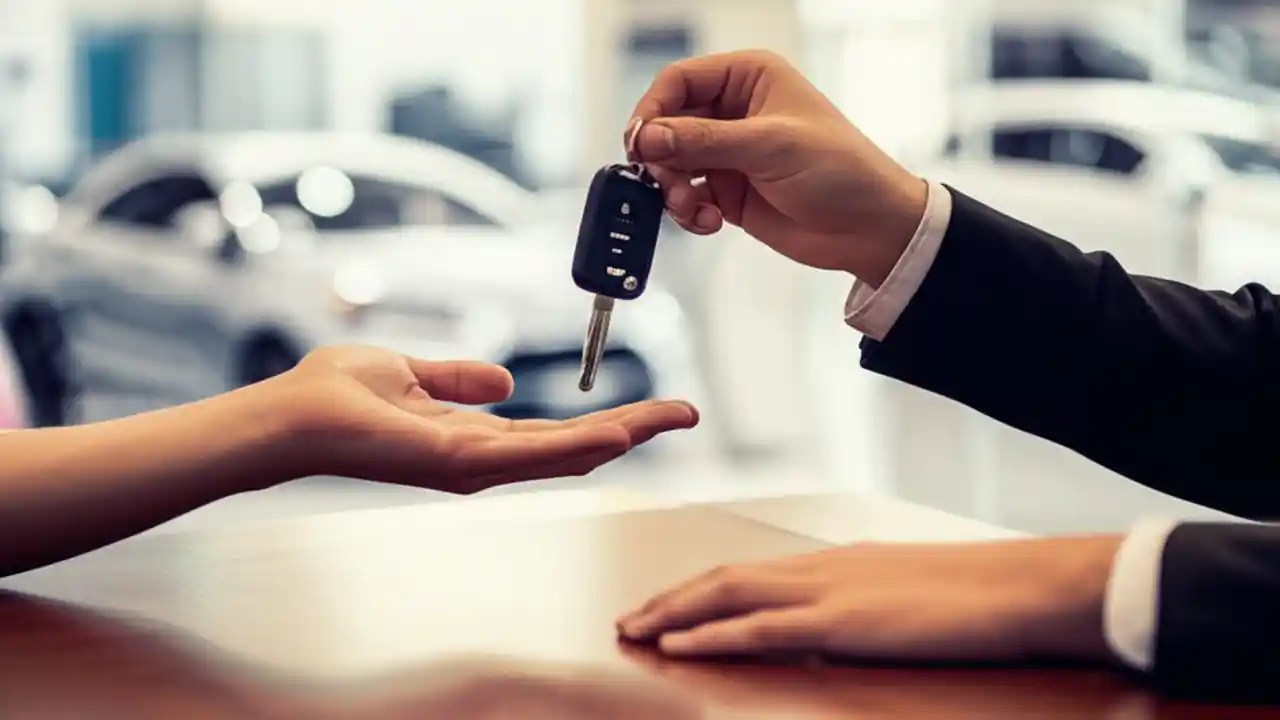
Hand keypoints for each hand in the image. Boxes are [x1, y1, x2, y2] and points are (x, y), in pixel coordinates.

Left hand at [266, 345, 697, 492]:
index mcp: (474, 439)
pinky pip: (528, 454)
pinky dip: (577, 445)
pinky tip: (615, 433)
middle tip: (687, 412)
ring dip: (621, 436)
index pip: (556, 434)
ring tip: (670, 418)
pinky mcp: (456, 461)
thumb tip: (504, 380)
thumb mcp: (411, 371)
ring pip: (564, 454)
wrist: (289, 414)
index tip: (654, 407)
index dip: (608, 421)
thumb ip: (459, 377)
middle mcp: (481, 461)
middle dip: (634, 430)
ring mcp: (472, 467)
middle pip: (575, 449)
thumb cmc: (334, 395)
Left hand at [616, 536, 1122, 663]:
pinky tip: (679, 644)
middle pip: (725, 576)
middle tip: (629, 618)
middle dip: (671, 597)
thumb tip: (839, 626)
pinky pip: (759, 628)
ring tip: (635, 629)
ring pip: (728, 595)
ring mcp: (828, 592)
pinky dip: (712, 634)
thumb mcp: (911, 597)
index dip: (702, 588)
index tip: (668, 603)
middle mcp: (822, 568)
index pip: (752, 571)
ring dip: (675, 612)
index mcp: (839, 562)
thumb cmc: (983, 596)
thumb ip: (868, 605)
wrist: (1026, 588)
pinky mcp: (841, 622)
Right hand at [628, 50, 927, 286]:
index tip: (642, 143)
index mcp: (749, 78)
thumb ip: (705, 141)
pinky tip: (708, 221)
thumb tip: (651, 136)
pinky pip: (687, 196)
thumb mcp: (770, 146)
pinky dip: (688, 211)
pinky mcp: (728, 191)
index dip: (653, 110)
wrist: (868, 228)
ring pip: (672, 164)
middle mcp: (734, 112)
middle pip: (667, 125)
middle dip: (662, 158)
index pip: (679, 81)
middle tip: (666, 182)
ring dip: (673, 189)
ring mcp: (729, 153)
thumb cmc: (842, 171)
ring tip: (692, 208)